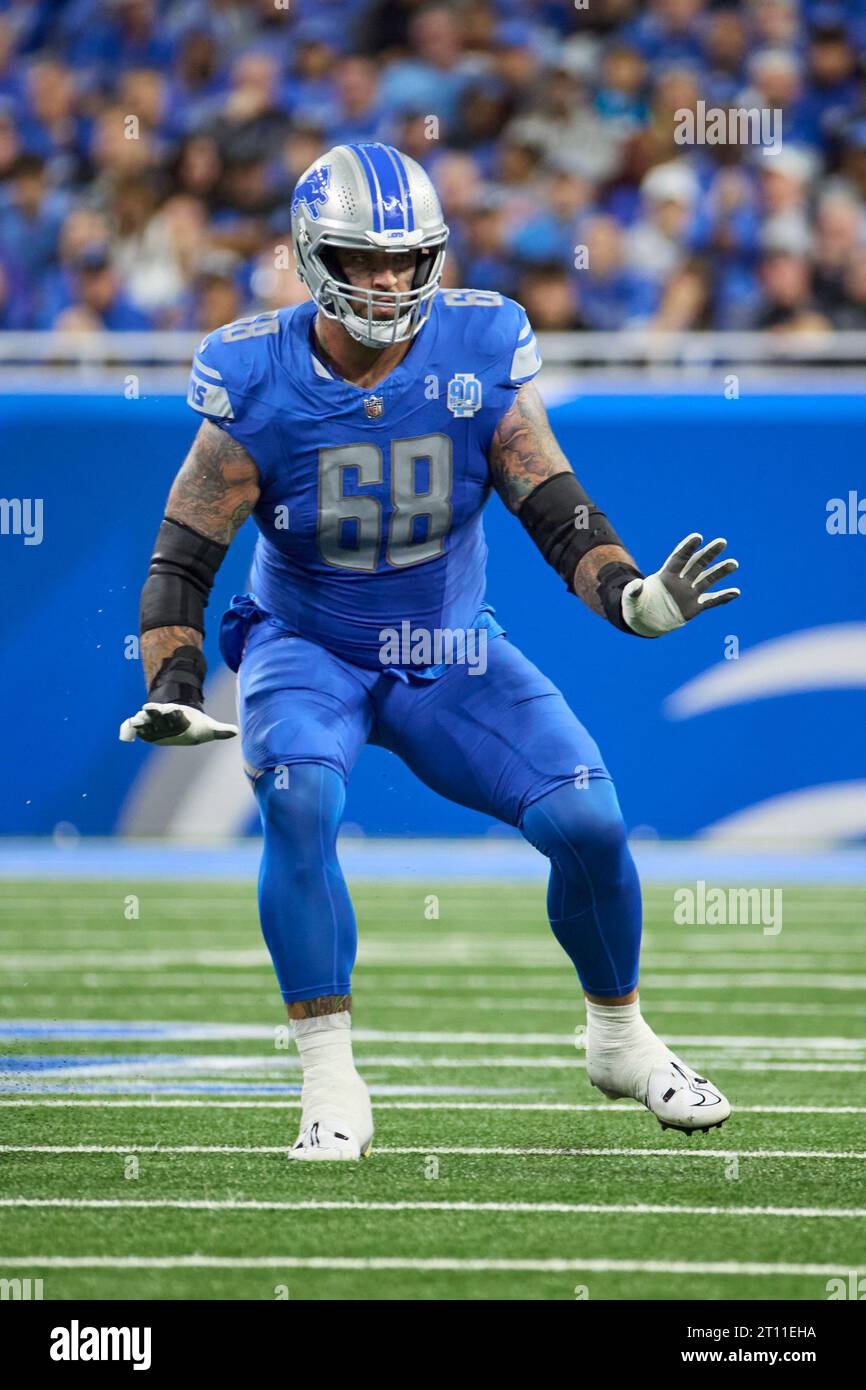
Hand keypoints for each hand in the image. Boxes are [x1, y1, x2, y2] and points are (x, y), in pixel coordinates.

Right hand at [119, 702, 238, 745]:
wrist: (181, 721)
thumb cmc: (196, 726)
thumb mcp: (207, 729)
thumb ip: (219, 730)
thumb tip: (237, 732)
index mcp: (179, 716)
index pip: (175, 712)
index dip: (173, 711)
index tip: (172, 710)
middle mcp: (164, 717)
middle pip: (157, 714)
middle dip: (153, 713)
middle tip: (147, 710)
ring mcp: (153, 722)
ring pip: (143, 719)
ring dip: (138, 721)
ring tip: (134, 722)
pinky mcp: (144, 729)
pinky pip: (132, 727)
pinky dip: (127, 730)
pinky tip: (124, 737)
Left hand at [621, 533, 739, 637]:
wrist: (644, 621)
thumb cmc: (636, 606)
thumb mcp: (631, 599)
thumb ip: (633, 591)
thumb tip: (636, 583)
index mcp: (666, 575)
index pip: (679, 558)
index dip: (688, 548)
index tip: (698, 536)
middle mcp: (680, 581)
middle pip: (697, 565)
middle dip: (709, 554)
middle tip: (722, 542)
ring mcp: (689, 593)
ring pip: (707, 580)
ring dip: (720, 572)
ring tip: (734, 563)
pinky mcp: (694, 607)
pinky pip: (711, 602)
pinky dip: (723, 597)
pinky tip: (736, 592)